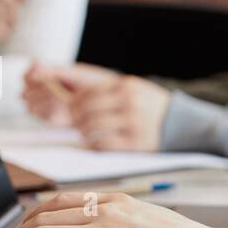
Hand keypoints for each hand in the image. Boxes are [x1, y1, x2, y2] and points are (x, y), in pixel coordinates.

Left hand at [23, 63, 171, 150]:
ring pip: (89, 126)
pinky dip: (94, 142)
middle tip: (70, 119)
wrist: (184, 125)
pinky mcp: (136, 143)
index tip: (43, 92)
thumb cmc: (148, 106)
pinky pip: (102, 143)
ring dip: (82, 130)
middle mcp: (128, 100)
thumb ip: (96, 87)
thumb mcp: (127, 88)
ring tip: (88, 129)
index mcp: (123, 84)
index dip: (60, 90)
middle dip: (70, 114)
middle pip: (82, 107)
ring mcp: (132, 122)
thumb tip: (54, 83)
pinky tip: (98, 139)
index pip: (82, 85)